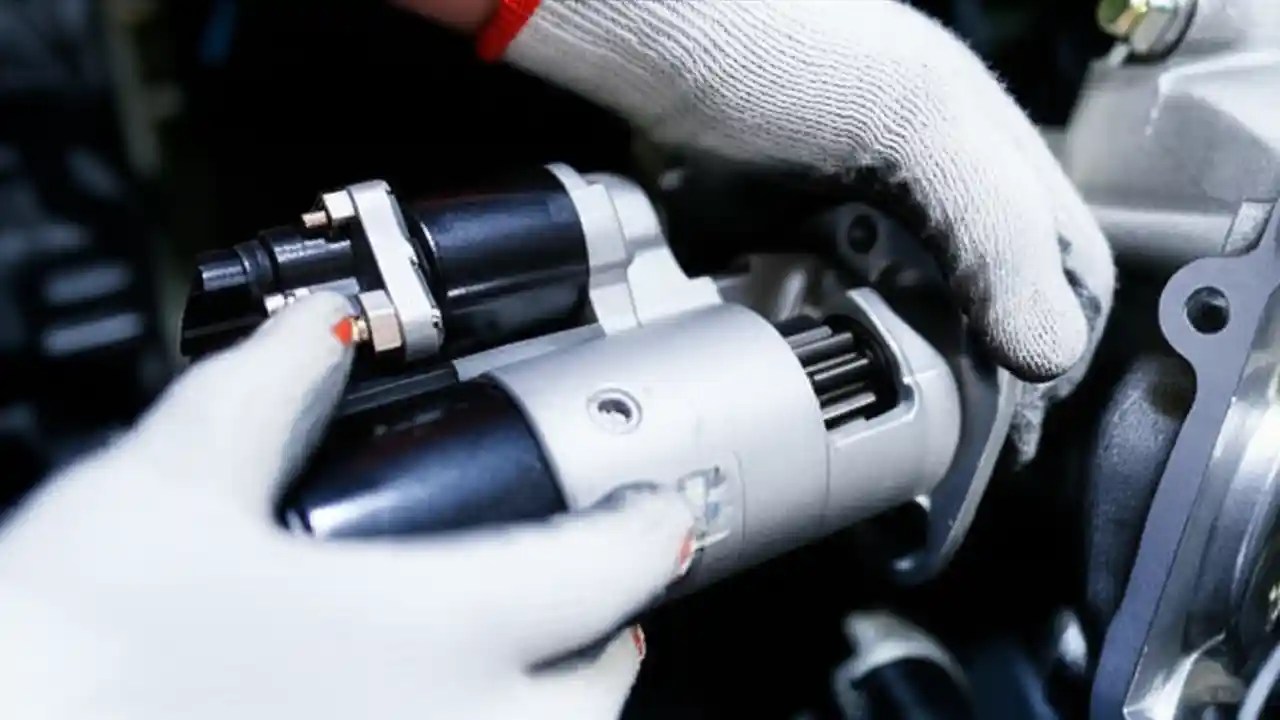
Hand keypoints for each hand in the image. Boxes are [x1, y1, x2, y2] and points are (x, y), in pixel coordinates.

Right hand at [0, 293, 692, 719]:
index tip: (654, 509)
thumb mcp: (165, 488)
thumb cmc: (66, 658)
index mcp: (433, 627)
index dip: (646, 525)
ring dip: (561, 710)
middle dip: (609, 634)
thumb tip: (314, 326)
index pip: (604, 567)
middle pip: (604, 690)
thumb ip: (262, 390)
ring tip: (529, 675)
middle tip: (590, 594)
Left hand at [397, 0, 1115, 457]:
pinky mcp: (781, 233)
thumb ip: (995, 233)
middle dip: (976, 372)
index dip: (1054, 343)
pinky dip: (824, 340)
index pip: (1063, 267)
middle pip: (982, 302)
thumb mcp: (923, 129)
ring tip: (887, 416)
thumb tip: (1046, 355)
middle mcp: (927, 191)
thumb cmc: (794, 53)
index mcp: (989, 159)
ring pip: (902, 314)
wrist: (664, 41)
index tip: (1024, 424)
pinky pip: (820, 305)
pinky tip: (813, 360)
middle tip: (954, 441)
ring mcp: (849, 214)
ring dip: (901, 364)